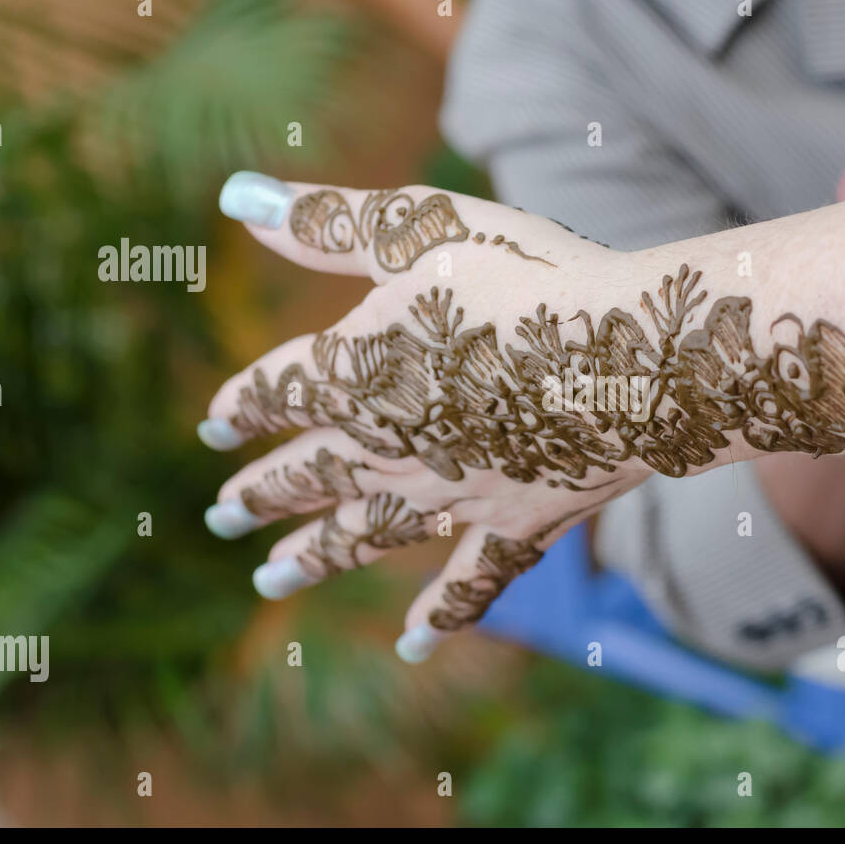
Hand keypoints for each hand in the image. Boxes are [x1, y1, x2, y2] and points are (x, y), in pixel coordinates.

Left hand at [201, 172, 651, 662]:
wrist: (630, 357)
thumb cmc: (530, 279)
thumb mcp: (423, 229)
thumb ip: (329, 222)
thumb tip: (237, 196)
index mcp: (357, 372)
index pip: (276, 392)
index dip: (242, 407)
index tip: (214, 426)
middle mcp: (389, 446)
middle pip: (307, 473)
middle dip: (260, 494)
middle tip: (219, 518)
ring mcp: (451, 495)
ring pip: (364, 535)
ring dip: (312, 556)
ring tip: (266, 580)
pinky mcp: (514, 524)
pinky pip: (467, 584)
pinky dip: (437, 618)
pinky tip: (410, 648)